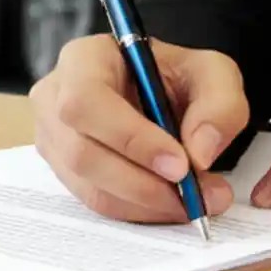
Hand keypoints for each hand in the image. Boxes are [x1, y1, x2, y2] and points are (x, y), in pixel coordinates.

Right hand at [30, 34, 249, 222]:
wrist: (156, 92)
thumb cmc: (175, 77)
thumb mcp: (212, 73)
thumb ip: (219, 105)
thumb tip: (199, 153)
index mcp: (83, 59)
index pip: (87, 101)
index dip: (130, 138)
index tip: (180, 165)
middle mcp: (54, 99)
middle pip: (83, 154)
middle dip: (143, 183)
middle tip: (195, 196)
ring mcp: (52, 139)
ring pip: (90, 187)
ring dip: (146, 204)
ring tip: (193, 202)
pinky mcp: (63, 172)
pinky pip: (96, 202)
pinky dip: (138, 211)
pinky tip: (170, 204)